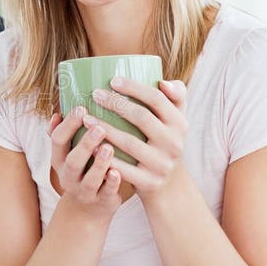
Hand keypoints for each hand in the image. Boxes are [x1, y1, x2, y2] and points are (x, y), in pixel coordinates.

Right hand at [48, 106, 121, 220]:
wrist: (88, 208)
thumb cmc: (83, 169)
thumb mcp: (69, 153)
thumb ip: (65, 134)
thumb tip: (58, 113)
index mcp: (59, 159)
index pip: (58, 140)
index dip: (68, 125)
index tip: (81, 108)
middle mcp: (69, 176)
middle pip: (73, 161)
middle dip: (85, 144)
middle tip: (99, 128)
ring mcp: (85, 191)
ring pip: (90, 179)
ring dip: (99, 164)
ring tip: (109, 147)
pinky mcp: (102, 201)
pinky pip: (106, 193)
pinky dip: (111, 183)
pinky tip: (117, 172)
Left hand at [90, 77, 188, 201]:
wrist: (170, 185)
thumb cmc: (165, 142)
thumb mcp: (177, 120)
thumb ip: (176, 96)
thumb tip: (163, 81)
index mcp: (180, 124)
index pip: (157, 99)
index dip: (135, 88)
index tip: (112, 80)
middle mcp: (174, 143)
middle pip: (142, 118)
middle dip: (116, 104)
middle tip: (95, 94)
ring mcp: (162, 164)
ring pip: (130, 143)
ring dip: (106, 129)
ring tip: (86, 119)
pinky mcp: (149, 182)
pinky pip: (124, 169)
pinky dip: (107, 158)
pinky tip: (91, 148)